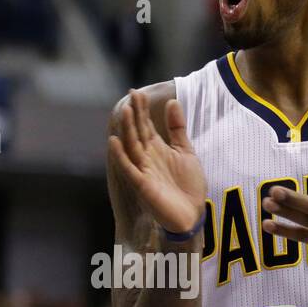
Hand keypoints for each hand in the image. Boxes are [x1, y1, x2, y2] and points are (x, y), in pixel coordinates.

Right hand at [109, 89, 205, 233]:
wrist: (192, 214)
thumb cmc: (188, 186)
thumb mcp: (185, 152)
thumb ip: (177, 129)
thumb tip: (172, 101)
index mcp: (157, 149)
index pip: (146, 125)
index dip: (141, 110)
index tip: (136, 92)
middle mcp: (147, 158)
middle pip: (137, 133)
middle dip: (134, 115)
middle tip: (131, 95)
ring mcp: (143, 171)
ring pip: (132, 147)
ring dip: (127, 129)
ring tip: (124, 110)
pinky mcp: (142, 185)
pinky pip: (129, 168)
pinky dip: (121, 156)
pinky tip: (115, 141)